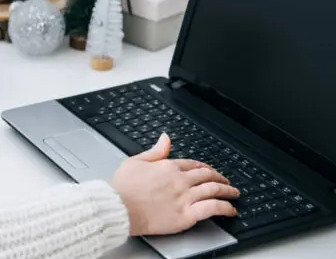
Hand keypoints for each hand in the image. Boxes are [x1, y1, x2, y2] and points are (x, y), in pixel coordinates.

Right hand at [111, 133, 239, 235]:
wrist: (118, 207)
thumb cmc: (122, 187)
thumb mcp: (134, 161)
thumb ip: (154, 151)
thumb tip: (165, 138)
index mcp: (168, 166)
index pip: (193, 164)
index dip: (205, 167)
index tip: (210, 171)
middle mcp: (179, 180)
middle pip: (207, 175)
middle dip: (220, 178)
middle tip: (226, 182)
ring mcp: (185, 197)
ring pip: (214, 190)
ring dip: (228, 191)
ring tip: (234, 194)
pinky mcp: (186, 215)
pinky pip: (212, 208)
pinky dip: (225, 208)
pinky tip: (230, 210)